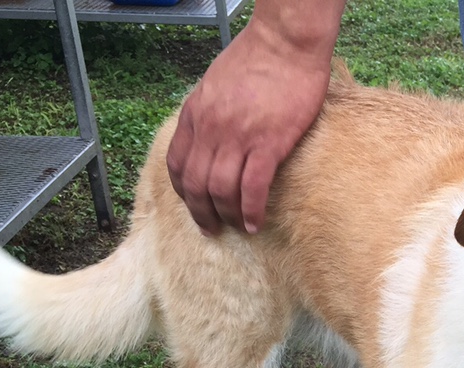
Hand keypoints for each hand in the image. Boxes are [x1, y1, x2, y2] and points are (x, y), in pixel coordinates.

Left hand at [166, 1, 344, 234]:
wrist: (285, 42)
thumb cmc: (258, 57)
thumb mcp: (217, 82)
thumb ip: (211, 110)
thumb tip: (214, 133)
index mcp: (196, 112)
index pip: (177, 161)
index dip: (183, 190)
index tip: (193, 203)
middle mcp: (211, 128)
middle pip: (195, 183)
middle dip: (200, 212)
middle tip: (211, 228)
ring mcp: (238, 137)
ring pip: (221, 190)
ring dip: (227, 216)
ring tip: (237, 227)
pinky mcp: (268, 144)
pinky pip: (253, 188)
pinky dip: (251, 211)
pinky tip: (255, 223)